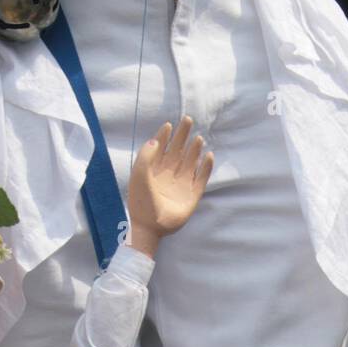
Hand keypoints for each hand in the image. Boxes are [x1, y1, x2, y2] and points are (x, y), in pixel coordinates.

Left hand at [127, 118, 213, 258]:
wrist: (150, 226)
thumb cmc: (141, 201)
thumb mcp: (139, 175)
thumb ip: (146, 156)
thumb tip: (154, 140)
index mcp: (154, 170)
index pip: (161, 148)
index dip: (165, 136)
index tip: (168, 124)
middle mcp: (168, 175)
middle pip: (178, 151)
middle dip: (182, 136)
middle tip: (188, 120)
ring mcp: (181, 185)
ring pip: (190, 162)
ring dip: (194, 150)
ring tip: (198, 138)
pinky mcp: (191, 196)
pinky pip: (202, 179)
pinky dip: (206, 168)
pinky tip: (209, 156)